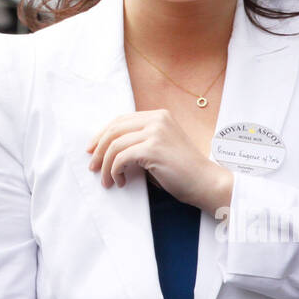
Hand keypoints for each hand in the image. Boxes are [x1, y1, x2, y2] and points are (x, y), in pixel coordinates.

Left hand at [85, 110, 233, 211]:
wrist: (206, 182)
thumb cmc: (182, 171)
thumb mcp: (159, 148)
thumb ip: (139, 142)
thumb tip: (107, 150)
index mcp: (159, 115)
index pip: (121, 120)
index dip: (102, 134)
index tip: (93, 150)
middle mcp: (157, 119)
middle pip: (114, 129)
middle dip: (99, 148)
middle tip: (93, 165)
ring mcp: (155, 132)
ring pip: (115, 144)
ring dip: (106, 164)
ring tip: (106, 180)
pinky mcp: (153, 148)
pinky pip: (122, 158)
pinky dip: (115, 171)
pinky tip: (120, 181)